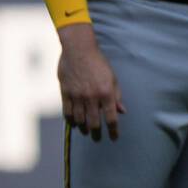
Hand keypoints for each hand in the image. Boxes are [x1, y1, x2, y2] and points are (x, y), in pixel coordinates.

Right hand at [57, 23, 125, 140]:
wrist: (79, 49)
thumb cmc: (98, 63)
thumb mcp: (112, 78)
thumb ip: (117, 96)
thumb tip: (122, 111)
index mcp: (106, 93)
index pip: (111, 118)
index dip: (113, 131)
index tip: (114, 138)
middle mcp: (92, 97)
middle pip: (94, 123)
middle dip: (97, 134)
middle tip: (97, 138)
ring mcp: (77, 96)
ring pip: (80, 120)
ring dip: (83, 128)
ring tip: (86, 131)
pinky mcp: (66, 93)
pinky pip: (67, 113)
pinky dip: (71, 121)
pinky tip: (74, 123)